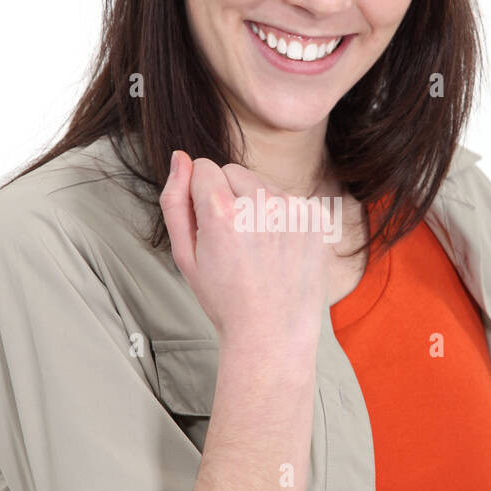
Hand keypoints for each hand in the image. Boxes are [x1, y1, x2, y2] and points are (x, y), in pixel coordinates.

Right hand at [159, 152, 329, 352]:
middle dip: (227, 196)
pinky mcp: (315, 218)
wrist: (273, 333)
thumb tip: (179, 157)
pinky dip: (281, 217)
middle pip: (233, 170)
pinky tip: (277, 250)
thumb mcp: (185, 255)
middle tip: (232, 242)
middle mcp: (260, 204)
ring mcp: (293, 209)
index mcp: (221, 212)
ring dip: (255, 205)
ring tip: (256, 249)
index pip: (203, 167)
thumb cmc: (224, 299)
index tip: (208, 226)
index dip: (199, 195)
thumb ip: (175, 201)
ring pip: (261, 184)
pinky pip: (288, 199)